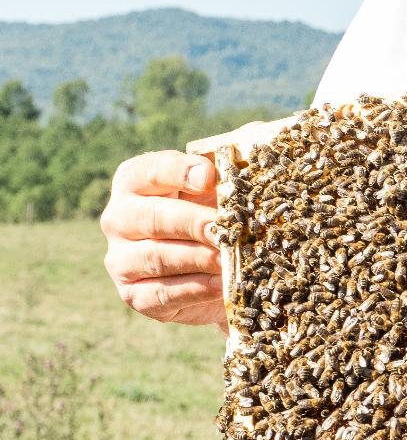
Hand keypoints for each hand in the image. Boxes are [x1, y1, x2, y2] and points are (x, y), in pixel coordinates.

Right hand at [101, 151, 225, 329]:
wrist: (216, 268)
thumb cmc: (216, 211)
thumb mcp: (224, 182)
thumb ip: (234, 159)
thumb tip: (254, 144)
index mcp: (134, 181)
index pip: (150, 171)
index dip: (178, 172)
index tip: (210, 177)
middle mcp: (118, 218)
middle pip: (150, 217)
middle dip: (190, 221)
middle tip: (224, 227)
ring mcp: (121, 259)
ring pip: (155, 257)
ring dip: (196, 258)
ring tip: (228, 258)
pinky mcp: (134, 295)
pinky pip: (162, 293)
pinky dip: (195, 289)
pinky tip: (222, 284)